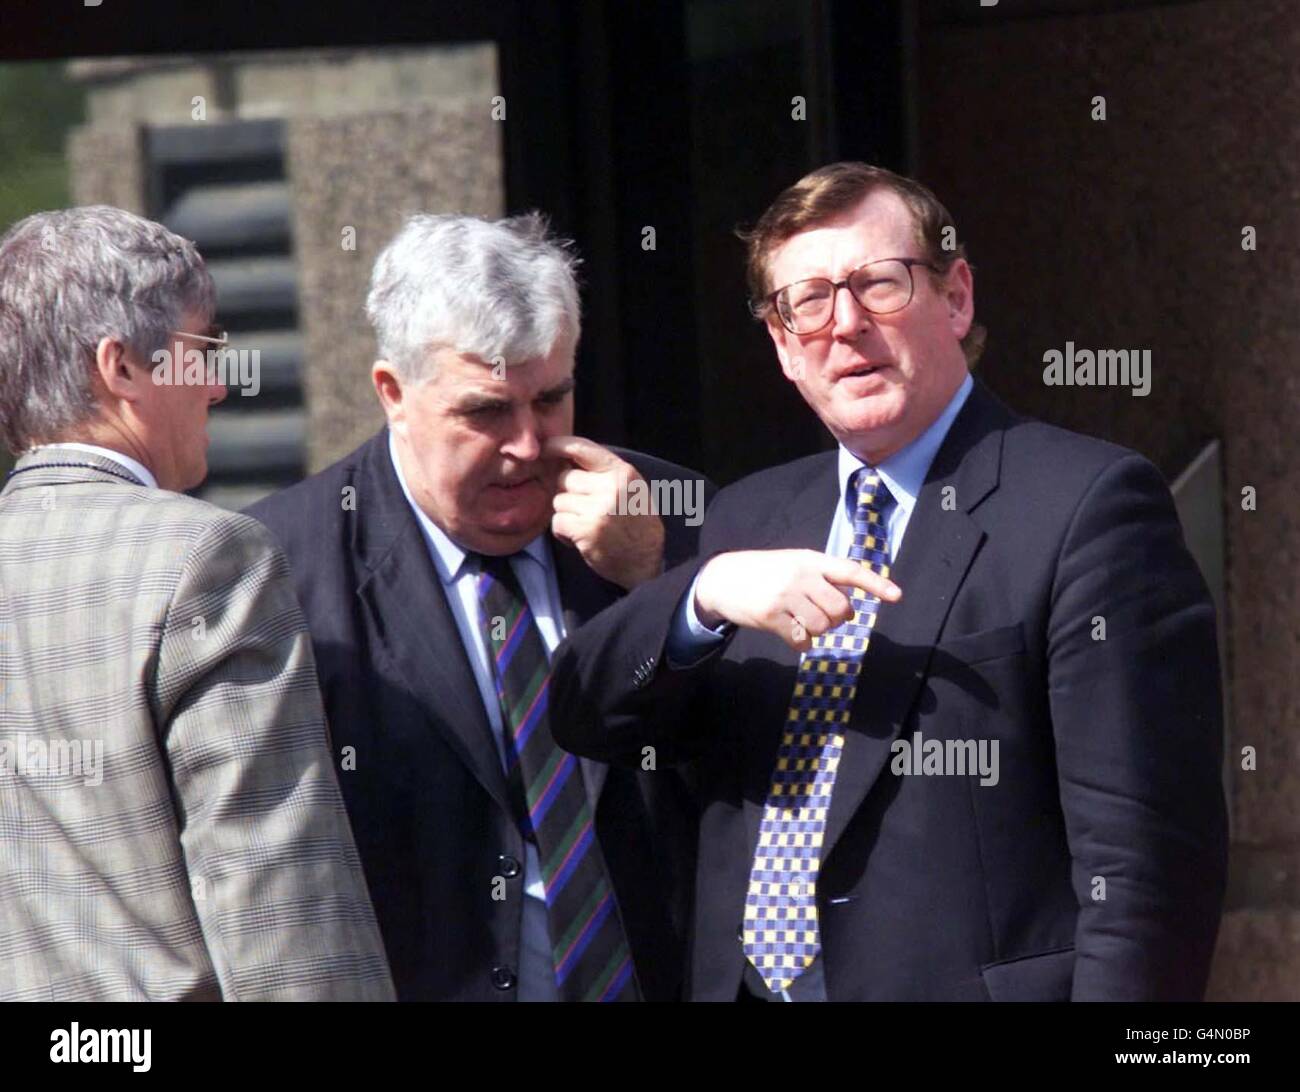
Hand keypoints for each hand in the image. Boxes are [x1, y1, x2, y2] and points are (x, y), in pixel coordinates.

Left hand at [545, 435, 665, 589]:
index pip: (584, 448)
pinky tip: (580, 538)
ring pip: (559, 501)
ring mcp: (600, 508)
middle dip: (568, 494)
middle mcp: (612, 486)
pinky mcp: (587, 530)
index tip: (545, 448)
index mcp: (623, 472)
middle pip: (565, 478)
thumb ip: (604, 473)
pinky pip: (557, 522)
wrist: (646, 562)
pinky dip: (563, 533)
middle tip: (584, 510)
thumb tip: (566, 458)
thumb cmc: (635, 525)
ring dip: (566, 515)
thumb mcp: (631, 489)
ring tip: (586, 526)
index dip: (559, 445)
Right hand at [694, 549, 901, 651]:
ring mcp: (784, 596)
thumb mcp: (793, 563)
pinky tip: (790, 632)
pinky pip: (801, 640)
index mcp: (810, 560)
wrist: (723, 578)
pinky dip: (801, 642)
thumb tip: (847, 604)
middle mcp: (800, 575)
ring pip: (822, 627)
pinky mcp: (770, 616)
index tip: (896, 596)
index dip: (875, 584)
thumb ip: (820, 577)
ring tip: (803, 622)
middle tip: (825, 616)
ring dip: (818, 631)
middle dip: (838, 619)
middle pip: (839, 608)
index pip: (849, 571)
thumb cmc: (765, 572)